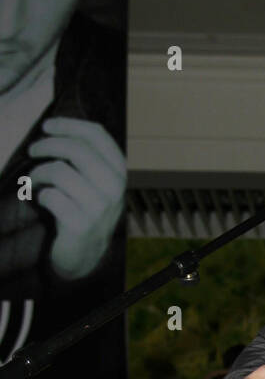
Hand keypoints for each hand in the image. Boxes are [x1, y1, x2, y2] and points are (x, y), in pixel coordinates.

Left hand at [28, 118, 125, 280]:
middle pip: (76, 149)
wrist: (86, 253)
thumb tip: (56, 127)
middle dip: (47, 145)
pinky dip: (40, 195)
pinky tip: (42, 200)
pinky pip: (51, 196)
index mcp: (119, 173)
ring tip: (33, 179)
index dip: (68, 125)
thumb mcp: (96, 182)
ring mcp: (99, 209)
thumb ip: (88, 156)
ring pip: (60, 171)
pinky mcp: (81, 225)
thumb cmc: (85, 209)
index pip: (97, 135)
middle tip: (33, 150)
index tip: (47, 126)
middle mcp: (114, 189)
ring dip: (38, 173)